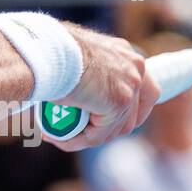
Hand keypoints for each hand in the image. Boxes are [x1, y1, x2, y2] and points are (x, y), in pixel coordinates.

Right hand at [45, 25, 158, 150]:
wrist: (48, 51)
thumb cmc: (51, 50)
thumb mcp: (76, 56)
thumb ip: (85, 71)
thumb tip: (76, 86)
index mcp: (126, 54)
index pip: (143, 89)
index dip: (130, 111)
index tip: (108, 120)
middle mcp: (135, 68)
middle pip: (134, 113)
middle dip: (111, 128)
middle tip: (84, 132)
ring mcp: (130, 86)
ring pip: (115, 128)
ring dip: (91, 136)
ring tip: (63, 135)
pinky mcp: (119, 103)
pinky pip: (99, 134)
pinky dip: (80, 140)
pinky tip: (59, 139)